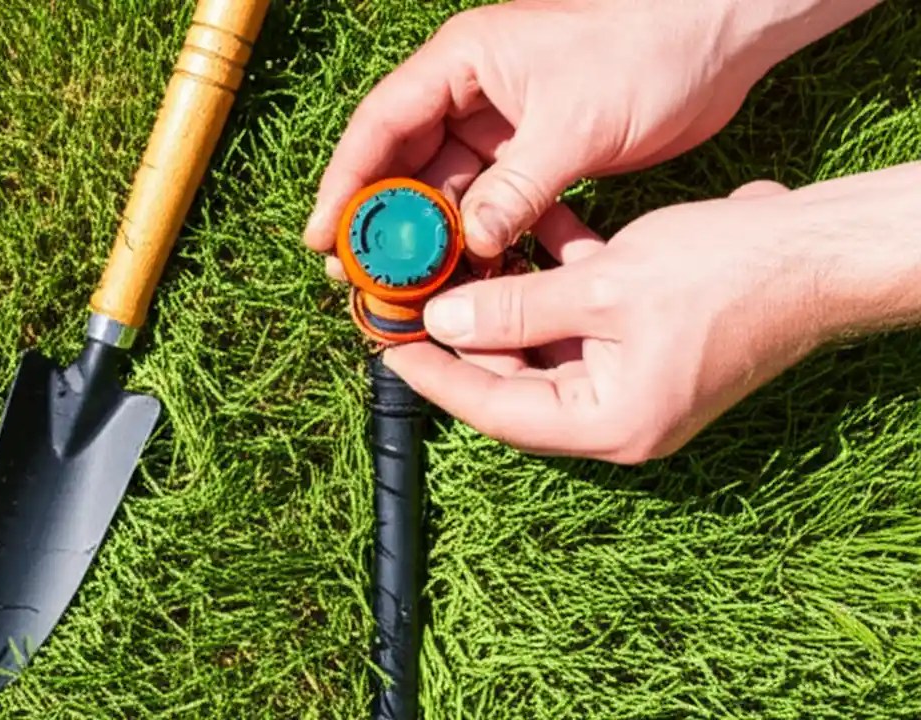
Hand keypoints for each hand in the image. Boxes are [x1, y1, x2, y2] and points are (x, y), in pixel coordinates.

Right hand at [304, 0, 881, 271]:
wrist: (720, 38)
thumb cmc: (646, 51)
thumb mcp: (574, 126)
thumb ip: (517, 189)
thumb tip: (475, 248)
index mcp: (463, 62)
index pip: (382, 125)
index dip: (347, 182)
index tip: (323, 236)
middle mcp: (471, 91)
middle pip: (405, 161)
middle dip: (384, 220)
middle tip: (361, 277)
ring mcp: (501, 123)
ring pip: (446, 188)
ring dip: (431, 236)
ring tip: (413, 289)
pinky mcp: (533, 151)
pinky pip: (489, 200)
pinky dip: (479, 237)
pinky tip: (470, 276)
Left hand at [383, 180, 828, 463]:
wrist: (816, 250)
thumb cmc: (727, 275)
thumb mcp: (605, 287)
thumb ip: (517, 309)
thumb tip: (444, 320)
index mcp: (608, 422)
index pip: (495, 408)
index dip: (436, 377)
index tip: (387, 349)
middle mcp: (617, 414)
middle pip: (514, 378)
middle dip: (465, 329)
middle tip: (412, 294)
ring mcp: (631, 379)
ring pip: (542, 341)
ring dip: (508, 293)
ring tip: (461, 252)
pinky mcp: (643, 343)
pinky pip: (579, 318)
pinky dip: (554, 278)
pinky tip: (530, 231)